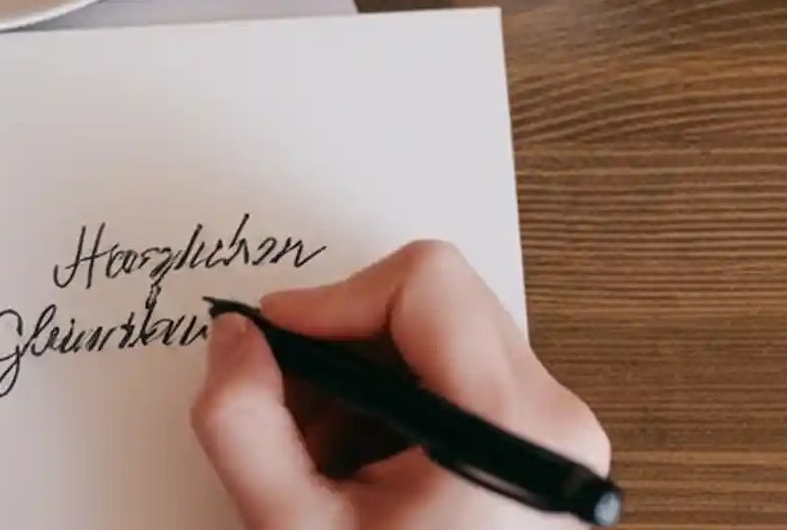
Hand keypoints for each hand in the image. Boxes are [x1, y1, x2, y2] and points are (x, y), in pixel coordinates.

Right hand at [191, 240, 610, 528]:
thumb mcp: (295, 529)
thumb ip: (242, 421)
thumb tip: (234, 339)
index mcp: (516, 425)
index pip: (423, 281)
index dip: (331, 299)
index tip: (275, 341)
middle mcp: (551, 415)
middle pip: (428, 301)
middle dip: (339, 345)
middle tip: (290, 409)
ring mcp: (548, 430)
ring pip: (432, 334)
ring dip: (356, 377)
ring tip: (322, 455)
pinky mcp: (531, 444)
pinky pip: (446, 374)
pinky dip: (383, 402)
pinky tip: (355, 466)